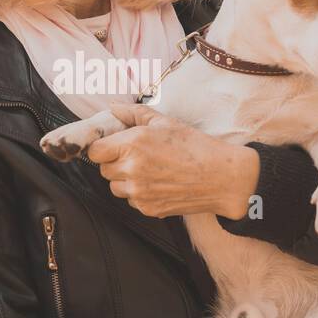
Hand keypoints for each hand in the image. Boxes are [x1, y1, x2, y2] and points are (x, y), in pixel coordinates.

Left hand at [85, 103, 259, 218]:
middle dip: (115, 163)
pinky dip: (139, 194)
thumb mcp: (165, 122)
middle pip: (104, 170)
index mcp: (132, 144)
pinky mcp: (147, 208)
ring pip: (115, 187)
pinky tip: (159, 183)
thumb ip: (134, 114)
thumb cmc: (195, 146)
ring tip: (150, 171)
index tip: (114, 146)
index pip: (95, 151)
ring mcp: (138, 192)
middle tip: (138, 157)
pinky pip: (131, 201)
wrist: (222, 177)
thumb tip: (112, 108)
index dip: (103, 148)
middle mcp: (131, 169)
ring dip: (125, 180)